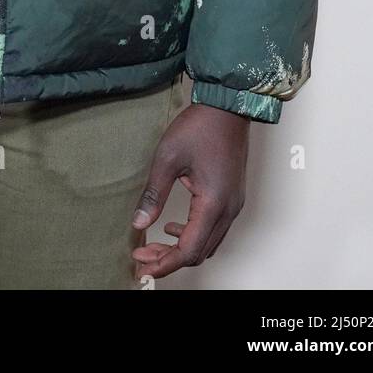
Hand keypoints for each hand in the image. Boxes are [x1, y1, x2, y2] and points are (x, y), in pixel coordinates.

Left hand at [131, 103, 248, 279]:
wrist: (227, 106)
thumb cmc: (200, 127)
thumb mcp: (168, 158)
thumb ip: (154, 194)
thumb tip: (139, 223)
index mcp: (213, 204)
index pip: (188, 251)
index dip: (164, 263)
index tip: (143, 266)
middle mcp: (228, 210)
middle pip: (199, 252)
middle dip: (169, 259)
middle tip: (143, 255)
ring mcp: (234, 204)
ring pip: (208, 243)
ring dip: (182, 248)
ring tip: (155, 242)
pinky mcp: (232, 196)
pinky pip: (214, 228)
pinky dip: (194, 234)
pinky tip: (174, 224)